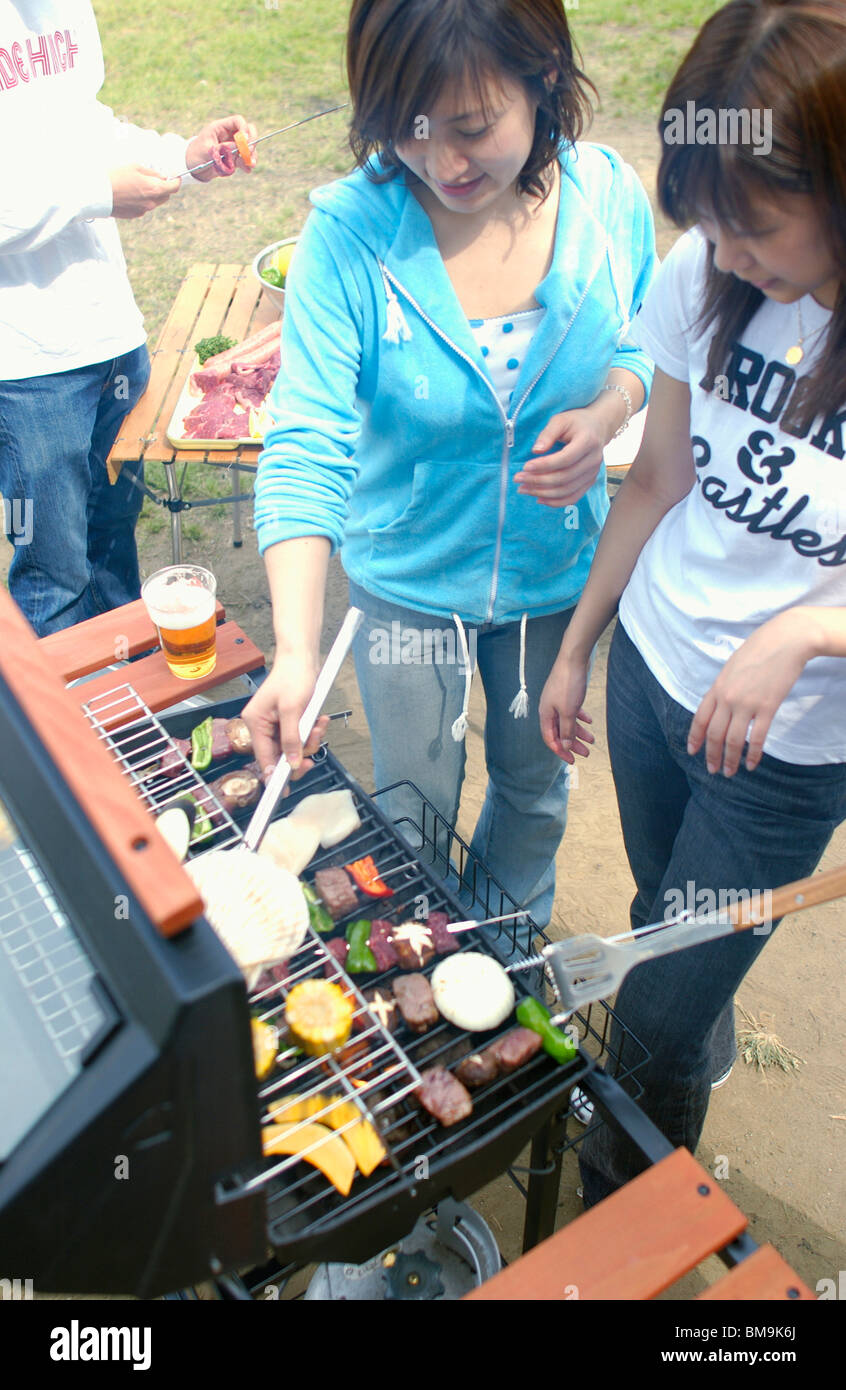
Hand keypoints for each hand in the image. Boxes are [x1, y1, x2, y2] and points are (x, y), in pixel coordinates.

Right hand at [110, 165, 180, 217]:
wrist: (98, 193)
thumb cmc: (116, 176)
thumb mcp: (135, 167)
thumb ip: (153, 173)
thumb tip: (163, 176)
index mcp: (154, 189)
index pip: (174, 187)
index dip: (176, 180)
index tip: (174, 175)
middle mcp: (151, 203)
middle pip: (166, 196)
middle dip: (164, 187)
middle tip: (155, 178)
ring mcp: (143, 210)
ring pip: (154, 202)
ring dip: (152, 194)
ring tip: (138, 184)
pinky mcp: (134, 215)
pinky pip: (144, 207)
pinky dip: (142, 200)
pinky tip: (130, 193)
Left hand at [185, 114, 257, 179]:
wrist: (193, 167)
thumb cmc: (196, 155)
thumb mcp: (206, 150)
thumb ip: (220, 148)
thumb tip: (236, 147)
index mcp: (220, 127)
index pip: (237, 121)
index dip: (244, 128)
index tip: (245, 140)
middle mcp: (229, 135)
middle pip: (248, 131)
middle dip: (252, 141)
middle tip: (251, 151)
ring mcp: (233, 146)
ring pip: (248, 147)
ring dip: (251, 155)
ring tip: (250, 165)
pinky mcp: (234, 157)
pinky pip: (244, 159)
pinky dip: (247, 165)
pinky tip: (247, 170)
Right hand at [241, 651, 329, 783]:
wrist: (302, 657)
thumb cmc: (293, 677)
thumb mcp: (293, 710)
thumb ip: (292, 739)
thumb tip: (292, 764)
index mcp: (255, 723)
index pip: (264, 757)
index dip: (274, 775)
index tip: (283, 792)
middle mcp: (263, 726)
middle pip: (281, 755)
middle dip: (301, 751)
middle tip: (314, 748)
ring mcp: (277, 724)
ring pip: (295, 747)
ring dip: (311, 739)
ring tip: (319, 724)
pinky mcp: (289, 721)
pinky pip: (301, 736)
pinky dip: (312, 731)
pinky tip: (320, 719)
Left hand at [515, 406, 608, 507]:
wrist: (597, 427)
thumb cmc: (576, 422)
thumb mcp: (560, 420)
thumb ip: (548, 434)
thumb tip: (536, 450)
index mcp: (587, 442)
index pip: (564, 459)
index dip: (544, 465)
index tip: (525, 467)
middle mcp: (593, 460)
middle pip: (564, 477)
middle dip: (538, 481)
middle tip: (518, 479)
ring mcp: (593, 473)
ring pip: (567, 490)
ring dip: (543, 493)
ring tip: (523, 489)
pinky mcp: (589, 481)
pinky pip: (573, 497)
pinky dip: (555, 502)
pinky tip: (539, 499)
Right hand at [539, 648, 594, 760]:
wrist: (574, 658)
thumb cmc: (569, 684)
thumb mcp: (569, 712)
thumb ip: (566, 730)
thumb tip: (563, 746)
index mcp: (545, 714)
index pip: (550, 739)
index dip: (560, 751)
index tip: (572, 761)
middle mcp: (549, 708)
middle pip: (560, 732)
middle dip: (572, 743)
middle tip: (586, 753)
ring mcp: (558, 700)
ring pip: (567, 721)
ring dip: (579, 732)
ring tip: (592, 740)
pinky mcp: (566, 693)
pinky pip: (572, 710)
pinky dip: (580, 717)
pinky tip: (590, 721)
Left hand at [687, 610, 814, 776]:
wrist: (785, 640)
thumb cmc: (760, 649)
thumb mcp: (732, 667)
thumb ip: (724, 687)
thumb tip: (721, 705)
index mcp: (717, 687)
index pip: (700, 719)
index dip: (695, 738)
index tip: (692, 751)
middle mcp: (728, 698)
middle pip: (714, 734)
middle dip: (712, 755)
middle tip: (712, 770)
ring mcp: (747, 703)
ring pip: (733, 740)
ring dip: (730, 759)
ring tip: (729, 772)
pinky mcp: (767, 707)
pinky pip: (757, 737)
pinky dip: (754, 754)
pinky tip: (752, 764)